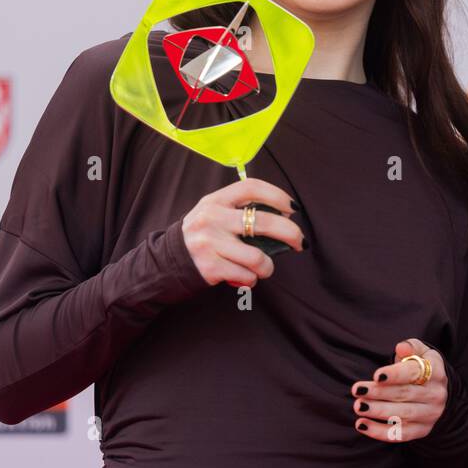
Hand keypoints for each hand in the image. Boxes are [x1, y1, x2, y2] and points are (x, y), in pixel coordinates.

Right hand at [179, 177, 301, 287]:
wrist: (167, 262)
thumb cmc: (204, 235)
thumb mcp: (215, 213)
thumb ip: (240, 209)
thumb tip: (285, 216)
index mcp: (216, 200)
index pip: (252, 188)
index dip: (277, 195)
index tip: (293, 208)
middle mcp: (212, 218)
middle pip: (264, 223)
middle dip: (290, 233)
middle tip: (300, 242)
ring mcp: (209, 243)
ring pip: (258, 257)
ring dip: (268, 267)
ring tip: (263, 268)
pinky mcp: (209, 267)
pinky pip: (246, 276)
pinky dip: (252, 279)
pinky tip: (245, 277)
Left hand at [350, 339, 447, 442]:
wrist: (436, 392)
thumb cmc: (421, 367)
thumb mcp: (421, 352)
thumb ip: (411, 347)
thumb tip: (401, 347)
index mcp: (435, 373)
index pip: (414, 373)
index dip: (395, 375)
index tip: (376, 376)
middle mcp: (436, 395)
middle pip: (405, 394)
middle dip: (379, 393)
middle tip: (357, 390)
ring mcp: (430, 415)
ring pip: (402, 415)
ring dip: (378, 411)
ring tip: (358, 406)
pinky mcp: (421, 430)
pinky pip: (399, 434)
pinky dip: (379, 432)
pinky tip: (362, 424)